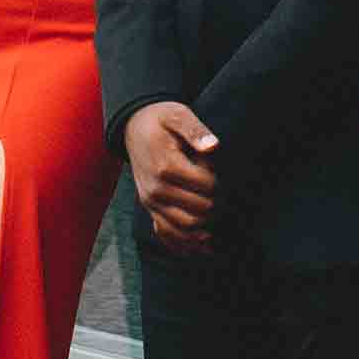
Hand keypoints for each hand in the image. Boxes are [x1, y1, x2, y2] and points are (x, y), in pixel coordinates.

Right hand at [121, 101, 220, 246]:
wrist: (134, 126)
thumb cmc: (161, 119)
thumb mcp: (178, 115)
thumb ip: (196, 130)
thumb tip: (213, 147)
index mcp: (167, 166)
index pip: (207, 186)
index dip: (220, 181)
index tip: (219, 171)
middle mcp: (157, 189)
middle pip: (200, 209)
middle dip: (217, 203)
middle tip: (224, 192)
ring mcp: (151, 201)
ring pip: (186, 227)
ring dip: (207, 225)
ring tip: (219, 215)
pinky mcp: (149, 207)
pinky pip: (167, 234)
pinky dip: (185, 242)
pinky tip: (204, 244)